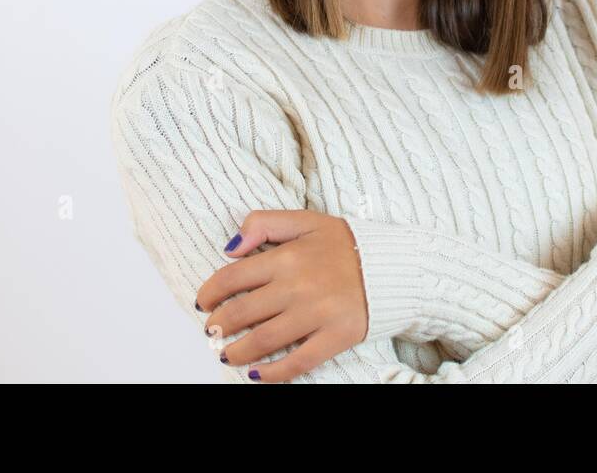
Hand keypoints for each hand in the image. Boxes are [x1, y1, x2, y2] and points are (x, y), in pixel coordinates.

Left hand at [194, 209, 367, 381]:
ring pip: (263, 341)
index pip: (232, 278)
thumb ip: (264, 223)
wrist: (393, 265)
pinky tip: (257, 376)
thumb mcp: (305, 220)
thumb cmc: (346, 244)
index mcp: (286, 256)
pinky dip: (272, 373)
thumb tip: (230, 247)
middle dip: (219, 326)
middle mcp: (297, 286)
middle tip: (213, 331)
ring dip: (236, 352)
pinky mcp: (334, 337)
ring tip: (226, 355)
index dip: (210, 293)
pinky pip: (297, 361)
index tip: (203, 302)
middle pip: (241, 313)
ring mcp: (316, 314)